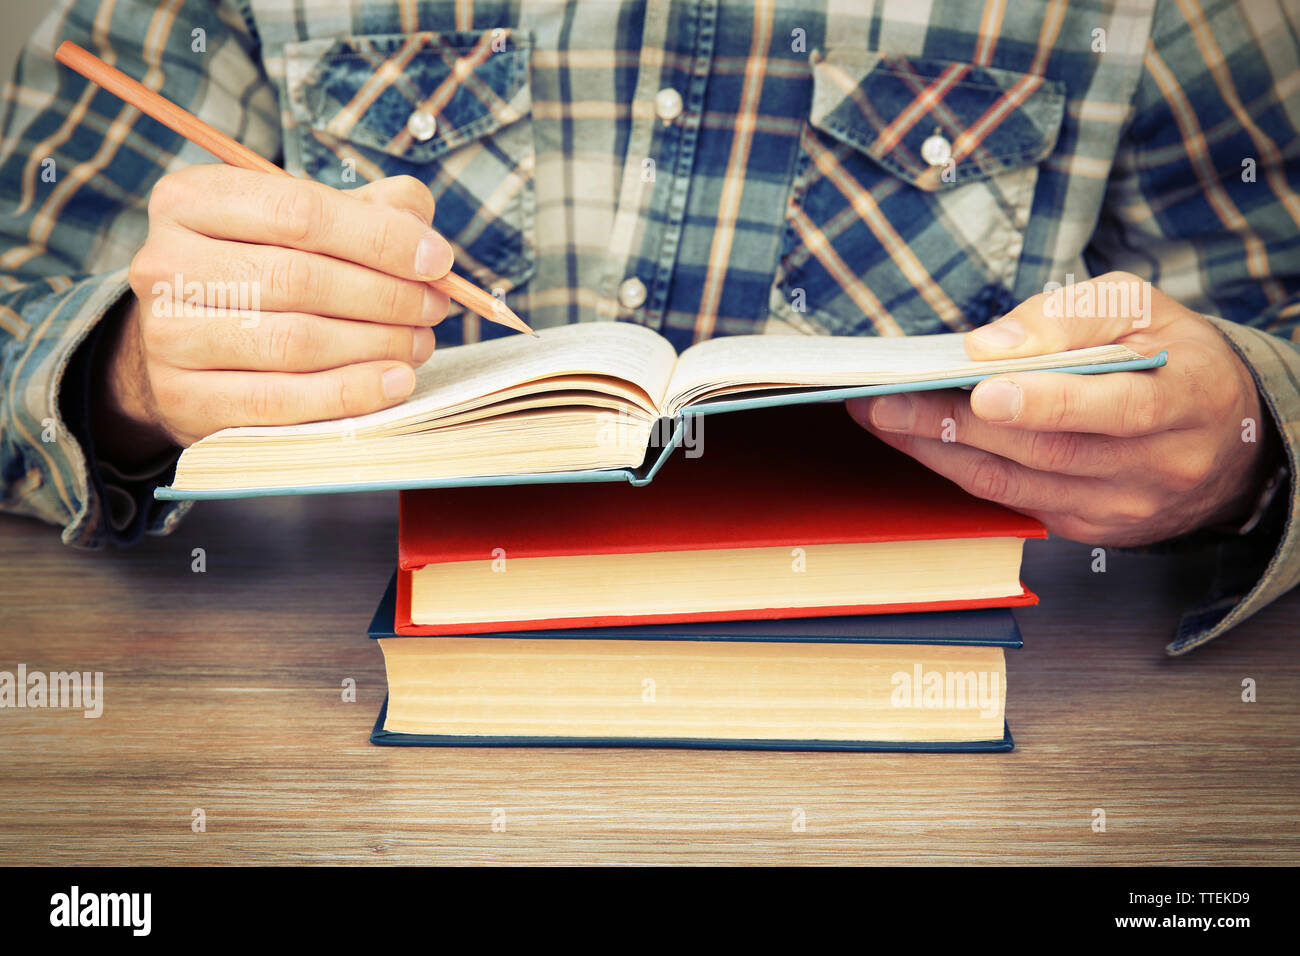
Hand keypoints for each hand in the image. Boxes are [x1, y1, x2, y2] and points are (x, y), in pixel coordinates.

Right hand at [94, 168, 454, 460]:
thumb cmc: (261, 270)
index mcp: (191, 198)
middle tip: (433, 307)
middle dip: (385, 295)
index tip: (437, 260)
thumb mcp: (304, 224)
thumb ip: (369, 210)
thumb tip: (423, 230)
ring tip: (418, 343)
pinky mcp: (184, 397)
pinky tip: (394, 382)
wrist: (188, 346)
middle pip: (299, 278)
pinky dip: (350, 392)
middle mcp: (164, 262)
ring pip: (293, 342)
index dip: (380, 237)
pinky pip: (280, 400)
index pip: (299, 210)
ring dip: (375, 344)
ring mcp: (167, 334)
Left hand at [848, 272, 1272, 545]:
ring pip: (1014, 484)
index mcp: (1182, 401)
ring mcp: (1120, 508)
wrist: (1224, 440)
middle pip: (1044, 451)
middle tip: (883, 399)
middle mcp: (1156, 467)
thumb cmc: (1173, 360)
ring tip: (880, 415)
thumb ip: (1070, 317)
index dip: (1046, 402)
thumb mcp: (1141, 309)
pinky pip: (1011, 502)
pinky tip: (917, 441)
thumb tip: (987, 347)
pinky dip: (958, 470)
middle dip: (953, 424)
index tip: (980, 390)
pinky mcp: (1087, 530)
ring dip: (937, 450)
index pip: (1114, 408)